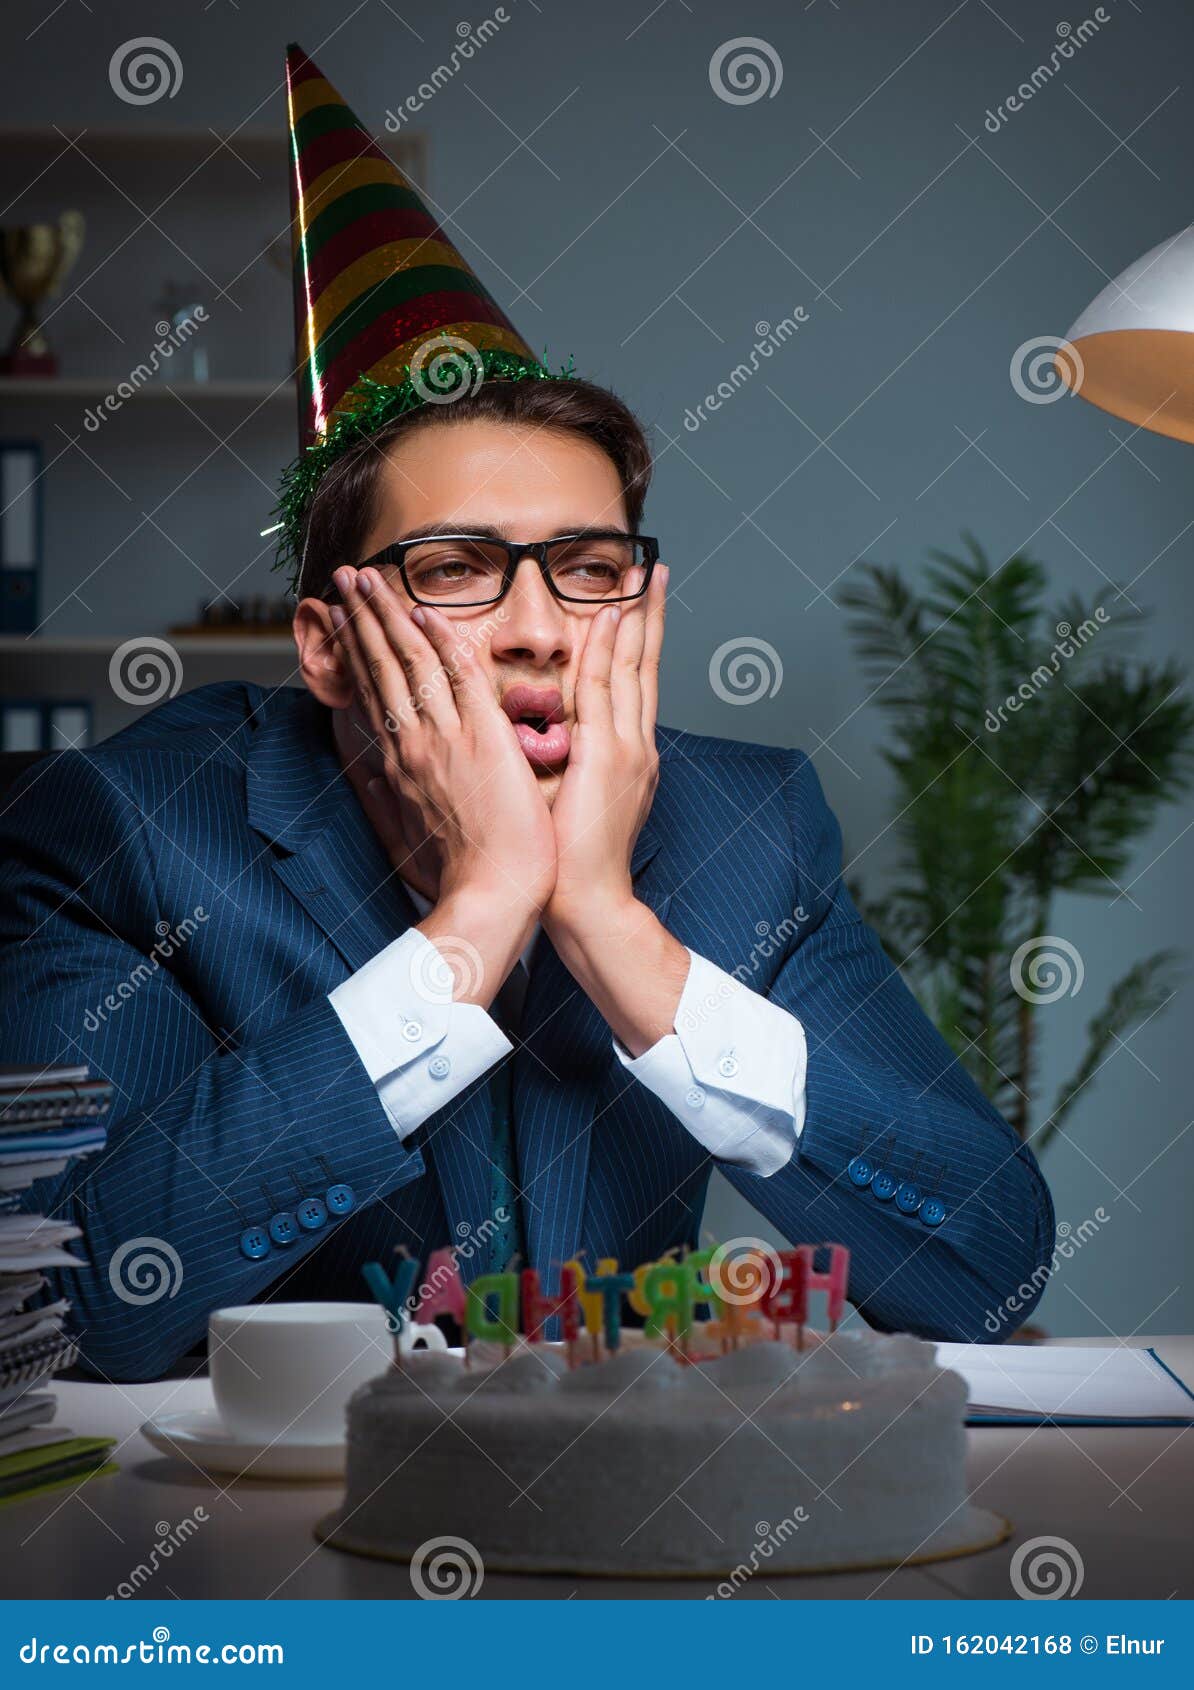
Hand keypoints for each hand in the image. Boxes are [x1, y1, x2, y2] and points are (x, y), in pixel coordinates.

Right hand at [329, 565, 556, 929]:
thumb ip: (387, 798)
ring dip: (389, 615)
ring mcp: (446, 739)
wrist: (491, 896)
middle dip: (362, 617)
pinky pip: (459, 680)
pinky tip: (426, 612)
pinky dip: (442, 643)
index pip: (373, 693)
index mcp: (400, 764)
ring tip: (369, 578)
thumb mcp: (409, 835)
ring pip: (412, 664)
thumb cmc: (458, 875)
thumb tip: (369, 775)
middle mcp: (414, 745)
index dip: (356, 651)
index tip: (343, 619)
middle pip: (381, 667)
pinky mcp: (484, 740)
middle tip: (347, 577)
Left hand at [544, 562, 667, 929]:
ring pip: (633, 668)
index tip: (636, 602)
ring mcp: (627, 749)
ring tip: (642, 576)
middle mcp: (636, 746)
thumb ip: (568, 766)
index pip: (634, 684)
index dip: (638, 640)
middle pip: (646, 665)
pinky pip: (606, 692)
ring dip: (637, 617)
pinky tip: (610, 617)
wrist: (588, 902)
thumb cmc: (571, 863)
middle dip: (651, 615)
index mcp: (627, 757)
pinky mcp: (607, 758)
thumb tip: (548, 740)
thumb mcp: (573, 802)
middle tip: (655, 569)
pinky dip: (610, 652)